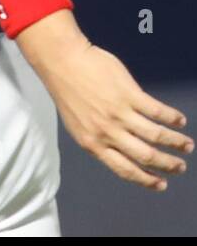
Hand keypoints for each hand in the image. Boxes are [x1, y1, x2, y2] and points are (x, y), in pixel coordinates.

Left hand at [20, 13, 191, 189]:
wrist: (60, 61)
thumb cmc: (68, 90)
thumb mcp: (77, 123)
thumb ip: (97, 137)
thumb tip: (118, 149)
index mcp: (92, 143)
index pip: (125, 169)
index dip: (146, 180)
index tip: (161, 184)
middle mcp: (107, 132)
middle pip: (146, 156)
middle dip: (167, 165)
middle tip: (180, 167)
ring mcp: (119, 113)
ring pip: (156, 136)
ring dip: (176, 142)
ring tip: (186, 145)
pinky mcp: (128, 94)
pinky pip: (157, 111)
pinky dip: (172, 118)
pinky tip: (179, 120)